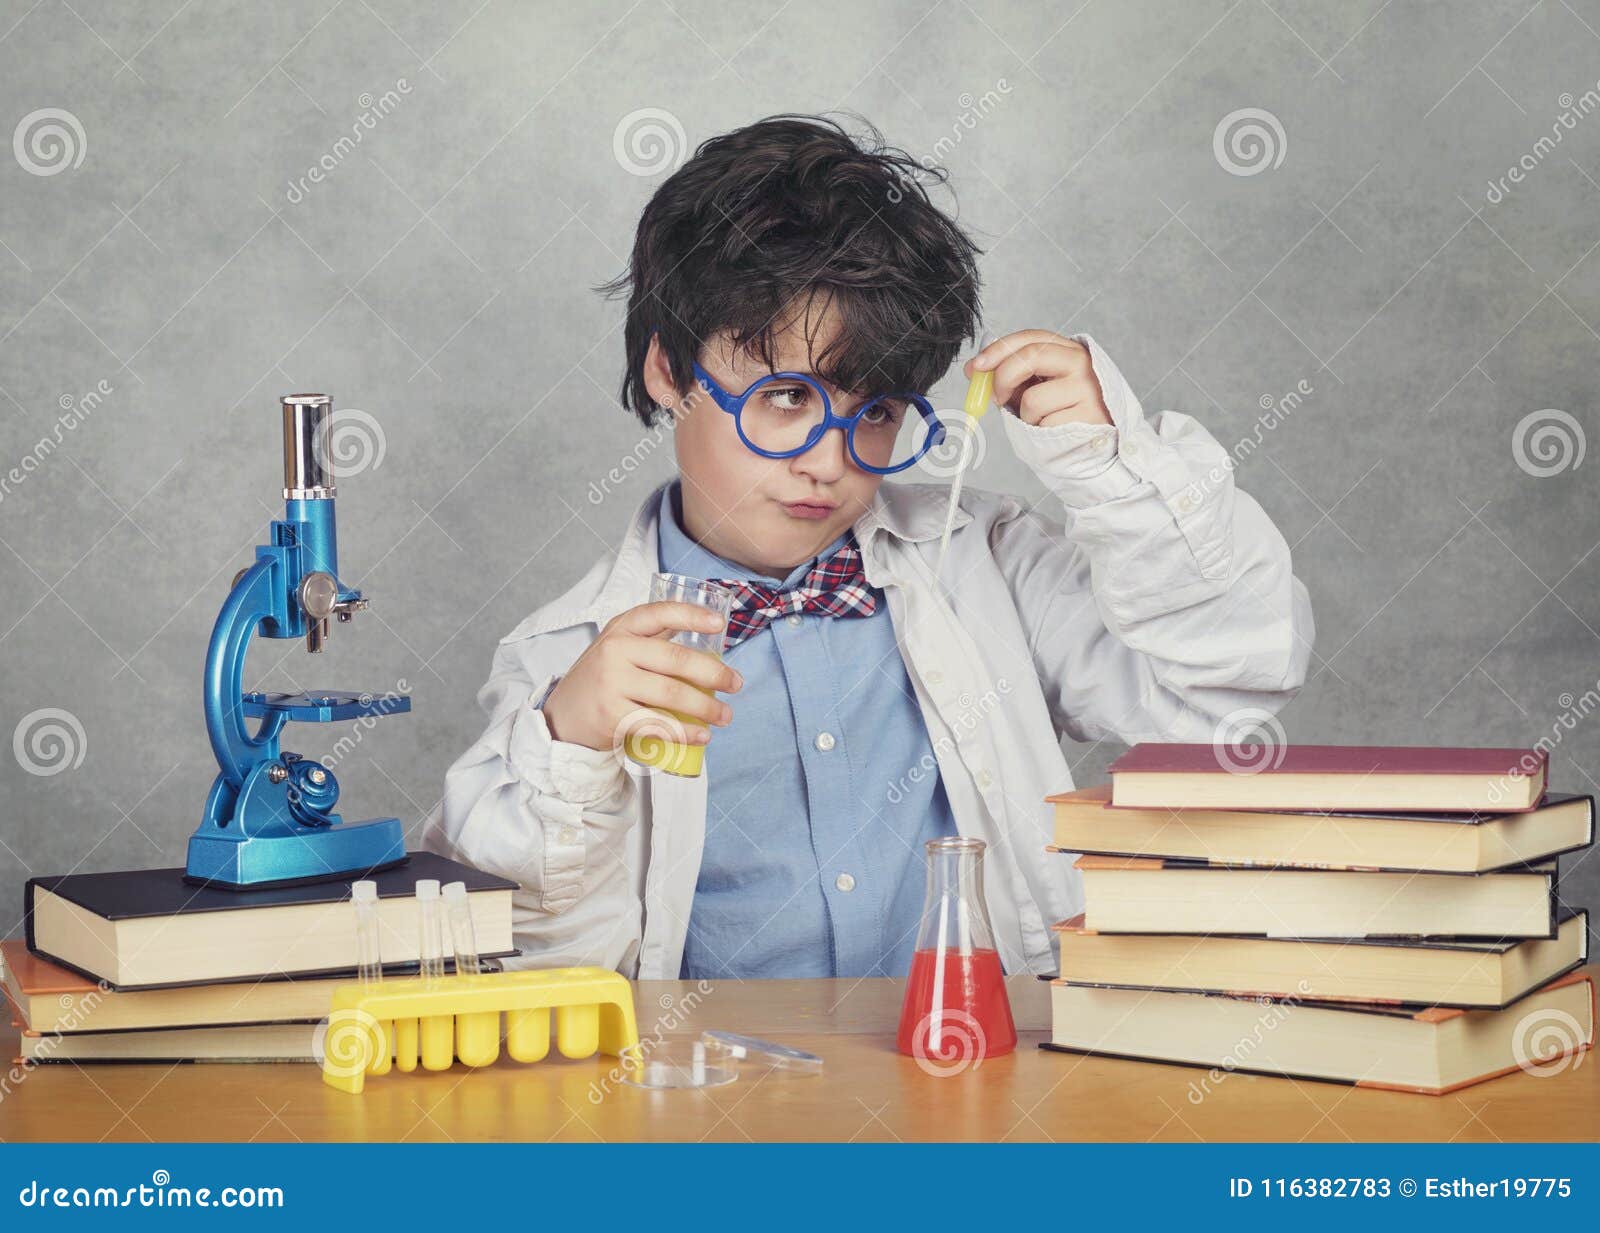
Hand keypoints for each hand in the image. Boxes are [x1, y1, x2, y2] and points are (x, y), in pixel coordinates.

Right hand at [541, 601, 742, 752]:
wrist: (561, 718)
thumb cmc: (601, 680)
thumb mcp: (617, 648)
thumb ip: (651, 639)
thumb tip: (706, 640)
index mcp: (621, 629)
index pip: (659, 613)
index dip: (692, 615)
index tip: (721, 623)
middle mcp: (615, 650)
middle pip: (676, 660)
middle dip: (715, 673)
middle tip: (736, 684)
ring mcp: (612, 683)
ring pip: (672, 694)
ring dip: (706, 707)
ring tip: (725, 716)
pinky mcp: (612, 715)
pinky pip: (658, 724)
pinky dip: (685, 732)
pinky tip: (702, 736)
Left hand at [964, 331, 1110, 427]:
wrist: (1093, 445)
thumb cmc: (1061, 413)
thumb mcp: (1034, 387)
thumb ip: (1007, 375)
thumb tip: (973, 369)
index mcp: (1067, 350)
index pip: (1030, 338)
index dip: (999, 349)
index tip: (977, 365)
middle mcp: (1080, 363)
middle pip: (1031, 356)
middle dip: (1003, 377)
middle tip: (997, 397)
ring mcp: (1086, 389)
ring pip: (1032, 398)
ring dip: (1025, 415)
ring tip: (1040, 419)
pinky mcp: (1087, 416)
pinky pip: (1044, 424)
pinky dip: (1039, 431)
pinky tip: (1054, 430)